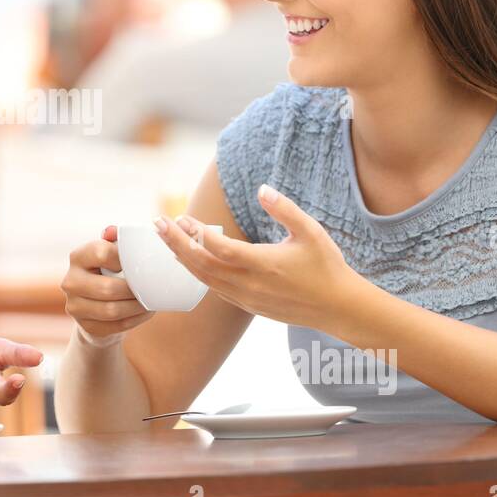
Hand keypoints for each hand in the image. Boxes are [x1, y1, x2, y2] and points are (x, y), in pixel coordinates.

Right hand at [60, 226, 156, 344]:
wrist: (98, 304)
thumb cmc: (111, 271)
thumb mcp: (112, 252)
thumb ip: (116, 240)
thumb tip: (114, 231)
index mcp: (78, 257)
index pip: (101, 253)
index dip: (124, 257)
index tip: (142, 261)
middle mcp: (70, 281)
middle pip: (106, 288)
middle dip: (134, 289)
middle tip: (153, 288)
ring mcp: (74, 306)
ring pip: (111, 310)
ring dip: (136, 307)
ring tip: (152, 301)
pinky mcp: (85, 326)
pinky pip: (114, 326)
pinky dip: (134, 320)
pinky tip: (145, 312)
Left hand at [154, 184, 357, 331]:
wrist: (338, 308)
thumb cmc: (326, 266)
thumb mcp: (310, 231)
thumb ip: (285, 209)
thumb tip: (262, 188)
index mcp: (263, 264)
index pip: (219, 249)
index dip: (197, 233)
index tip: (182, 218)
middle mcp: (250, 285)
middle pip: (202, 265)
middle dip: (176, 243)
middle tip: (157, 224)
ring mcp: (247, 299)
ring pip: (204, 280)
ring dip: (183, 259)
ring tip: (166, 239)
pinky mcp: (248, 306)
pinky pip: (214, 290)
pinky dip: (197, 274)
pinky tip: (189, 260)